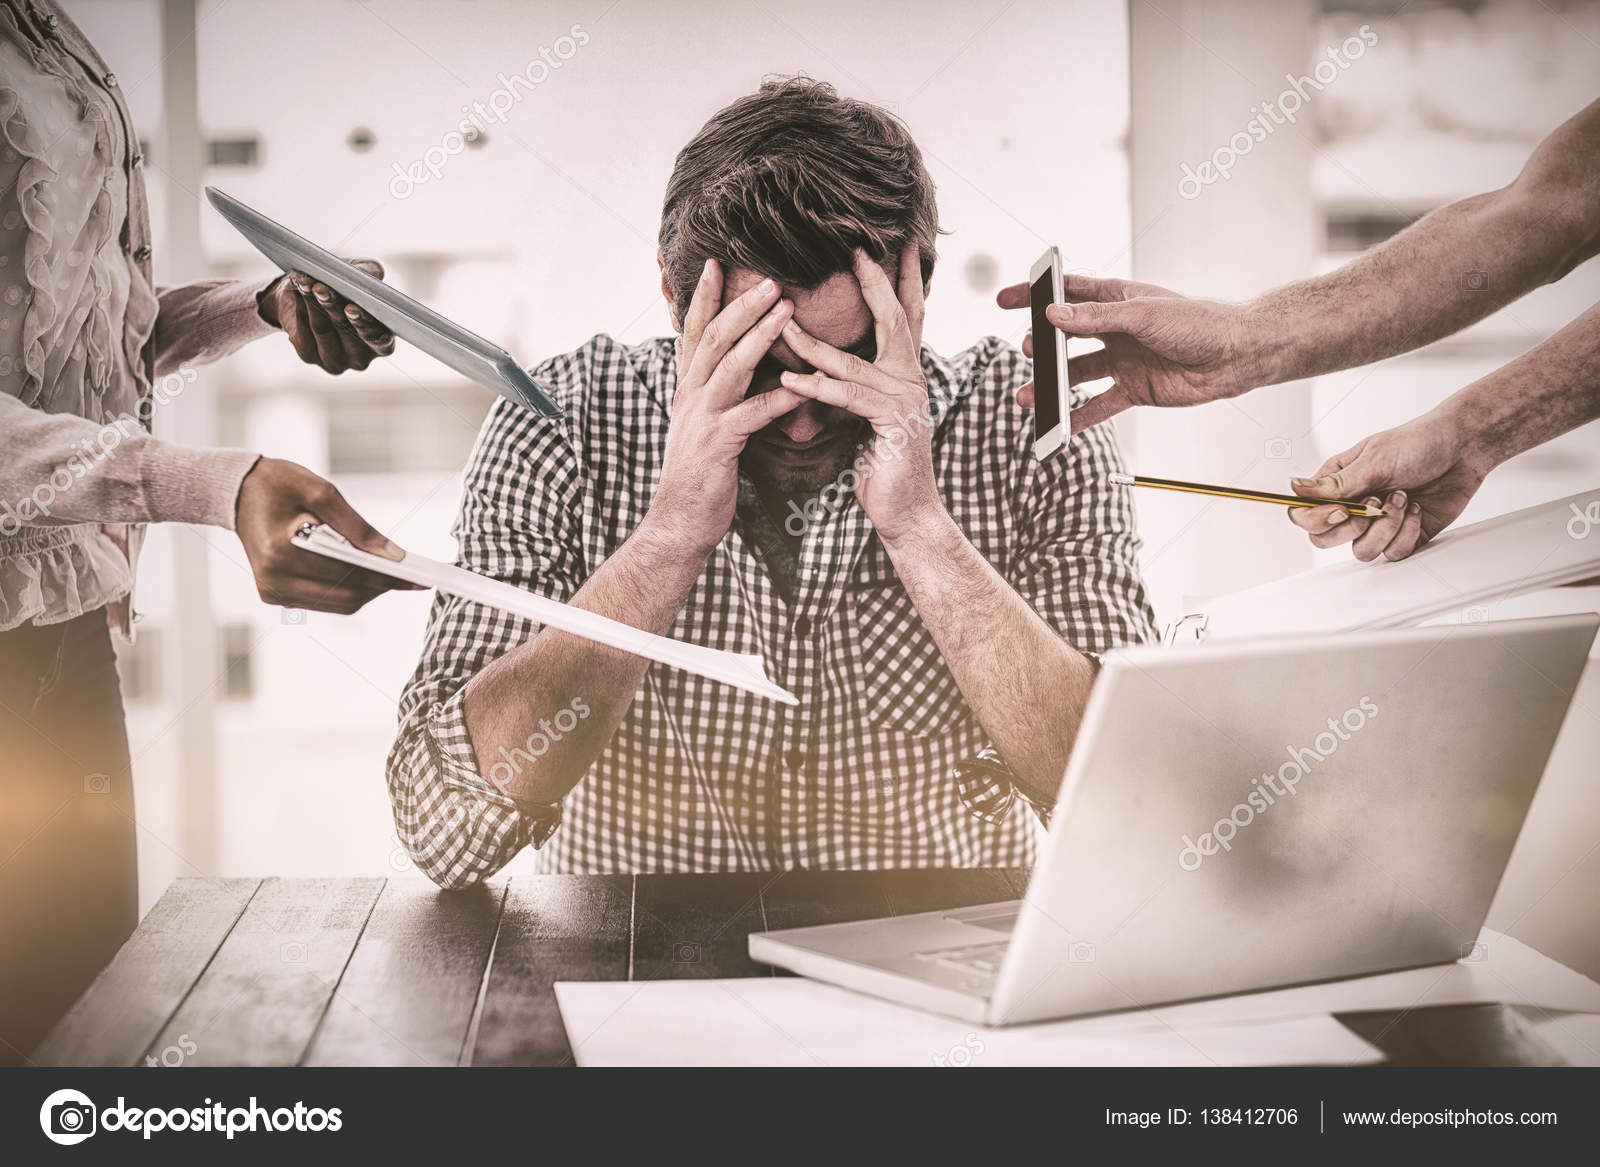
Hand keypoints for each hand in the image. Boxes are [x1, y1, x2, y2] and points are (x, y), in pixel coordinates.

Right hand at [234, 457, 421, 612]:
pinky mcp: (275, 595)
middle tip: (413, 576)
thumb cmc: (279, 484)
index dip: (386, 577)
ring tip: (393, 573)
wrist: (237, 492)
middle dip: (382, 586)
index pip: (347, 573)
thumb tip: (395, 555)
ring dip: (369, 590)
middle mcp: (274, 580)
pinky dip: (349, 589)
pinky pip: (325, 600)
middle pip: (346, 597)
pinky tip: (364, 573)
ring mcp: (273, 591)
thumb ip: (358, 527)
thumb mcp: (321, 492)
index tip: (419, 577)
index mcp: (281, 552)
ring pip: (339, 604)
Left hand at [259, 260, 395, 373]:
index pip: (379, 339)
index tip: (352, 308)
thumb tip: (372, 274)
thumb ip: (371, 272)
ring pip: (322, 328)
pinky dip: (300, 304)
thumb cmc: (342, 286)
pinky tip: (298, 287)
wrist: (309, 294)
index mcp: (382, 341)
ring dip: (312, 301)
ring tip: (305, 280)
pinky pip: (303, 329)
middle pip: (346, 331)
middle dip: (333, 306)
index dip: (366, 325)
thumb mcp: (359, 273)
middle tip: (320, 288)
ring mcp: (335, 360)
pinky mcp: (309, 355)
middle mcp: (361, 357)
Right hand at [649, 260, 806, 552]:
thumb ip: (718, 394)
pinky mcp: (717, 445)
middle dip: (740, 304)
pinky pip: (752, 414)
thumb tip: (738, 369)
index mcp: (688, 388)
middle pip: (713, 338)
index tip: (717, 264)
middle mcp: (690, 395)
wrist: (679, 521)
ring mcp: (701, 418)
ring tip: (787, 310)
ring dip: (758, 335)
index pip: (695, 332)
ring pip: (729, 366)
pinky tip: (805, 386)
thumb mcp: (704, 425)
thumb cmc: (700, 474)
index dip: (704, 297)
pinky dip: (780, 397)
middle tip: (770, 277)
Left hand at [778, 246, 940, 544]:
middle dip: (876, 282)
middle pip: (896, 319)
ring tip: (782, 323)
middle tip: (858, 249)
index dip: (899, 279)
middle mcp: (911, 379)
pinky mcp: (892, 424)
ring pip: (856, 360)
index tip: (894, 244)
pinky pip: (849, 397)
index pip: (905, 316)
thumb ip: (857, 385)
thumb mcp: (868, 416)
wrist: (905, 512)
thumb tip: (830, 362)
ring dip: (814, 343)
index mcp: (905, 373)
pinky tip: (790, 381)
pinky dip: (818, 387)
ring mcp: (905, 400)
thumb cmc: (882, 466)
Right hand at [996, 275, 1255, 432]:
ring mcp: (1123, 361)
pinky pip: (1098, 405)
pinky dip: (1078, 417)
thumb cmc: (1197, 323)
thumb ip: (1096, 318)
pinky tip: (1058, 426)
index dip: (1036, 295)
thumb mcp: (1142, 315)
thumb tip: (1053, 316)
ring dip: (1052, 385)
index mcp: (1117, 299)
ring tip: (1029, 396)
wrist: (1235, 357)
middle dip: (1042, 345)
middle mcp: (1116, 330)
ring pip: (1077, 374)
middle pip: (1067, 337)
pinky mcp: (1133, 390)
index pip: (1067, 293)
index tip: (1006, 299)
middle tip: (1027, 350)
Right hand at [1286, 411, 1490, 561]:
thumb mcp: (1375, 460)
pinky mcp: (1403, 536)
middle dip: (1353, 527)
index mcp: (1337, 484)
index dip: (1317, 519)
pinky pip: (1393, 553)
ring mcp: (1377, 524)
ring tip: (1402, 499)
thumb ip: (1336, 483)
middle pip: (1325, 539)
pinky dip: (1407, 533)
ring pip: (1361, 551)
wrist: (1464, 449)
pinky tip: (1415, 509)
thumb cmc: (1419, 443)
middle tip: (1375, 505)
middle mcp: (1352, 506)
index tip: (1343, 509)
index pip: (1304, 513)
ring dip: (1386, 527)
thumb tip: (1295, 488)